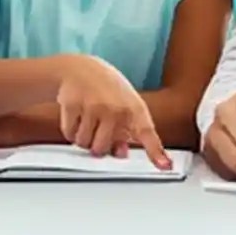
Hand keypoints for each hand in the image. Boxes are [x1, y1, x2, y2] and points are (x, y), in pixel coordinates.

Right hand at [56, 56, 170, 169]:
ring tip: (88, 119)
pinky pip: (69, 134)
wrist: (80, 68)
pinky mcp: (73, 105)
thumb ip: (127, 131)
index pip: (147, 133)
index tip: (165, 166)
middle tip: (98, 129)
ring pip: (83, 143)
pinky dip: (71, 130)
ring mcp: (93, 106)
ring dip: (83, 137)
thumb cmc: (106, 90)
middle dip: (97, 144)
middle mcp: (115, 108)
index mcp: (134, 108)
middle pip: (101, 149)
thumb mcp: (124, 106)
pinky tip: (77, 115)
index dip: (155, 151)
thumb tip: (121, 153)